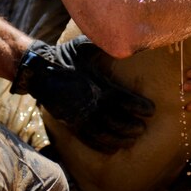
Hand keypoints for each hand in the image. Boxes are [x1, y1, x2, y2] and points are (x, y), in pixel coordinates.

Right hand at [12, 37, 153, 153]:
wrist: (38, 71)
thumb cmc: (63, 57)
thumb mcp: (83, 47)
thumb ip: (102, 45)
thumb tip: (123, 41)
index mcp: (97, 84)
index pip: (124, 99)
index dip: (139, 106)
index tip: (151, 111)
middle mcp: (91, 103)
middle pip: (117, 120)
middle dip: (132, 126)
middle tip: (142, 129)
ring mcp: (80, 116)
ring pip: (104, 134)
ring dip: (120, 139)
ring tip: (131, 141)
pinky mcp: (71, 124)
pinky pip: (88, 139)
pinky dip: (101, 146)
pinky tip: (112, 149)